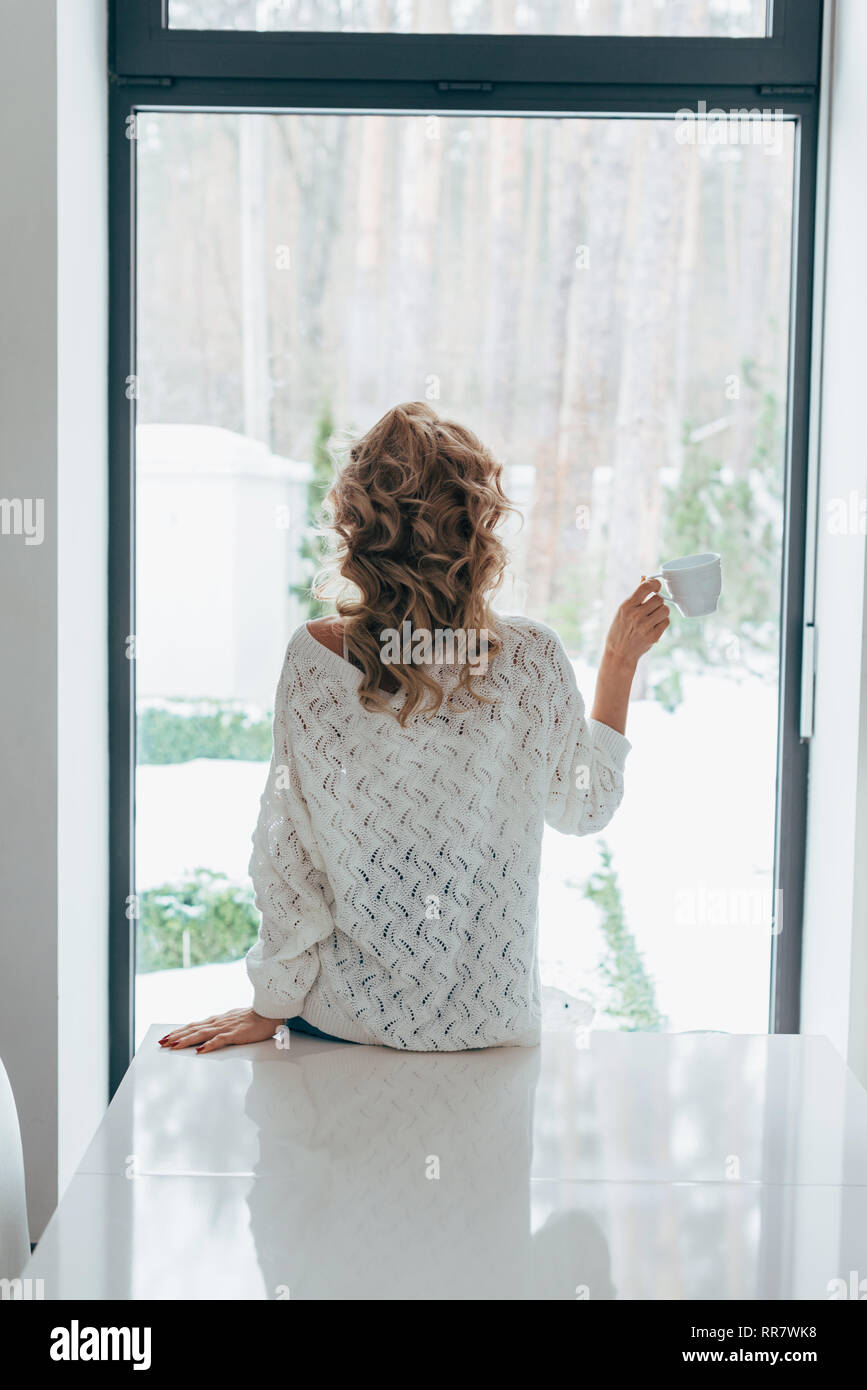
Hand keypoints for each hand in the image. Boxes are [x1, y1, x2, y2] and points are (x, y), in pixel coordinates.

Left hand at [159, 1007, 283, 1053]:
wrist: (270, 1012)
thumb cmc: (254, 1018)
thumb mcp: (233, 1020)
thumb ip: (222, 1026)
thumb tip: (211, 1035)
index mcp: (218, 1020)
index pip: (194, 1026)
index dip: (180, 1031)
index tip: (167, 1037)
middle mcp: (218, 1022)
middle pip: (193, 1029)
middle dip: (177, 1036)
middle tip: (162, 1043)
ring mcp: (226, 1027)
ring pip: (202, 1034)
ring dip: (186, 1040)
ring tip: (173, 1046)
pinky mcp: (236, 1034)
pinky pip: (220, 1040)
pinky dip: (209, 1045)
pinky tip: (200, 1051)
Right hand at [603, 579, 669, 666]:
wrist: (619, 653)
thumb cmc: (620, 629)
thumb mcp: (623, 610)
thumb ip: (636, 594)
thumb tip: (645, 578)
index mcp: (626, 606)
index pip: (646, 587)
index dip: (654, 584)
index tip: (656, 586)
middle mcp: (635, 615)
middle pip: (658, 599)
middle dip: (657, 601)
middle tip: (652, 606)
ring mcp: (645, 627)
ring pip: (665, 610)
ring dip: (661, 611)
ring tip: (653, 616)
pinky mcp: (653, 636)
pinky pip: (666, 622)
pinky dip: (662, 622)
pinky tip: (653, 626)